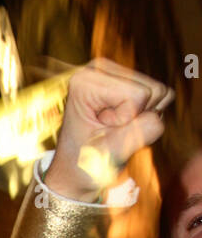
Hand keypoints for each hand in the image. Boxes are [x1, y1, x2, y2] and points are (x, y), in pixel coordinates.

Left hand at [46, 58, 173, 200]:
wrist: (76, 168)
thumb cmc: (86, 164)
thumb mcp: (108, 155)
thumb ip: (135, 135)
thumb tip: (157, 119)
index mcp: (85, 82)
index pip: (138, 96)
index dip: (126, 121)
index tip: (101, 131)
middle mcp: (98, 68)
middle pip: (153, 90)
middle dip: (137, 118)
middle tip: (108, 131)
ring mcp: (114, 71)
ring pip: (160, 93)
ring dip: (142, 117)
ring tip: (113, 128)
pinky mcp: (128, 79)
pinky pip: (161, 96)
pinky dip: (146, 115)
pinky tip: (121, 123)